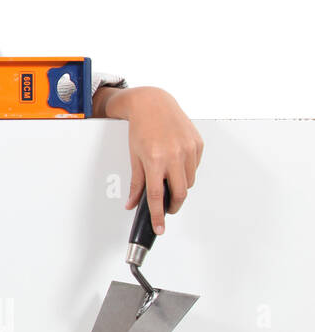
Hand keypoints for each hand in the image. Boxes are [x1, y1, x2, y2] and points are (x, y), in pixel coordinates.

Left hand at [107, 86, 204, 233]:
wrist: (153, 104)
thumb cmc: (140, 128)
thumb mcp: (134, 156)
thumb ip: (136, 182)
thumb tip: (133, 203)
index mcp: (155, 160)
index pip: (158, 196)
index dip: (158, 215)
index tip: (160, 228)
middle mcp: (174, 155)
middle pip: (180, 193)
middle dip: (174, 205)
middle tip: (167, 209)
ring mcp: (189, 150)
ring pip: (189, 181)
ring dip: (180, 187)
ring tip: (168, 179)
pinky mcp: (198, 144)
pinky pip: (195, 167)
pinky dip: (186, 171)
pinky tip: (176, 163)